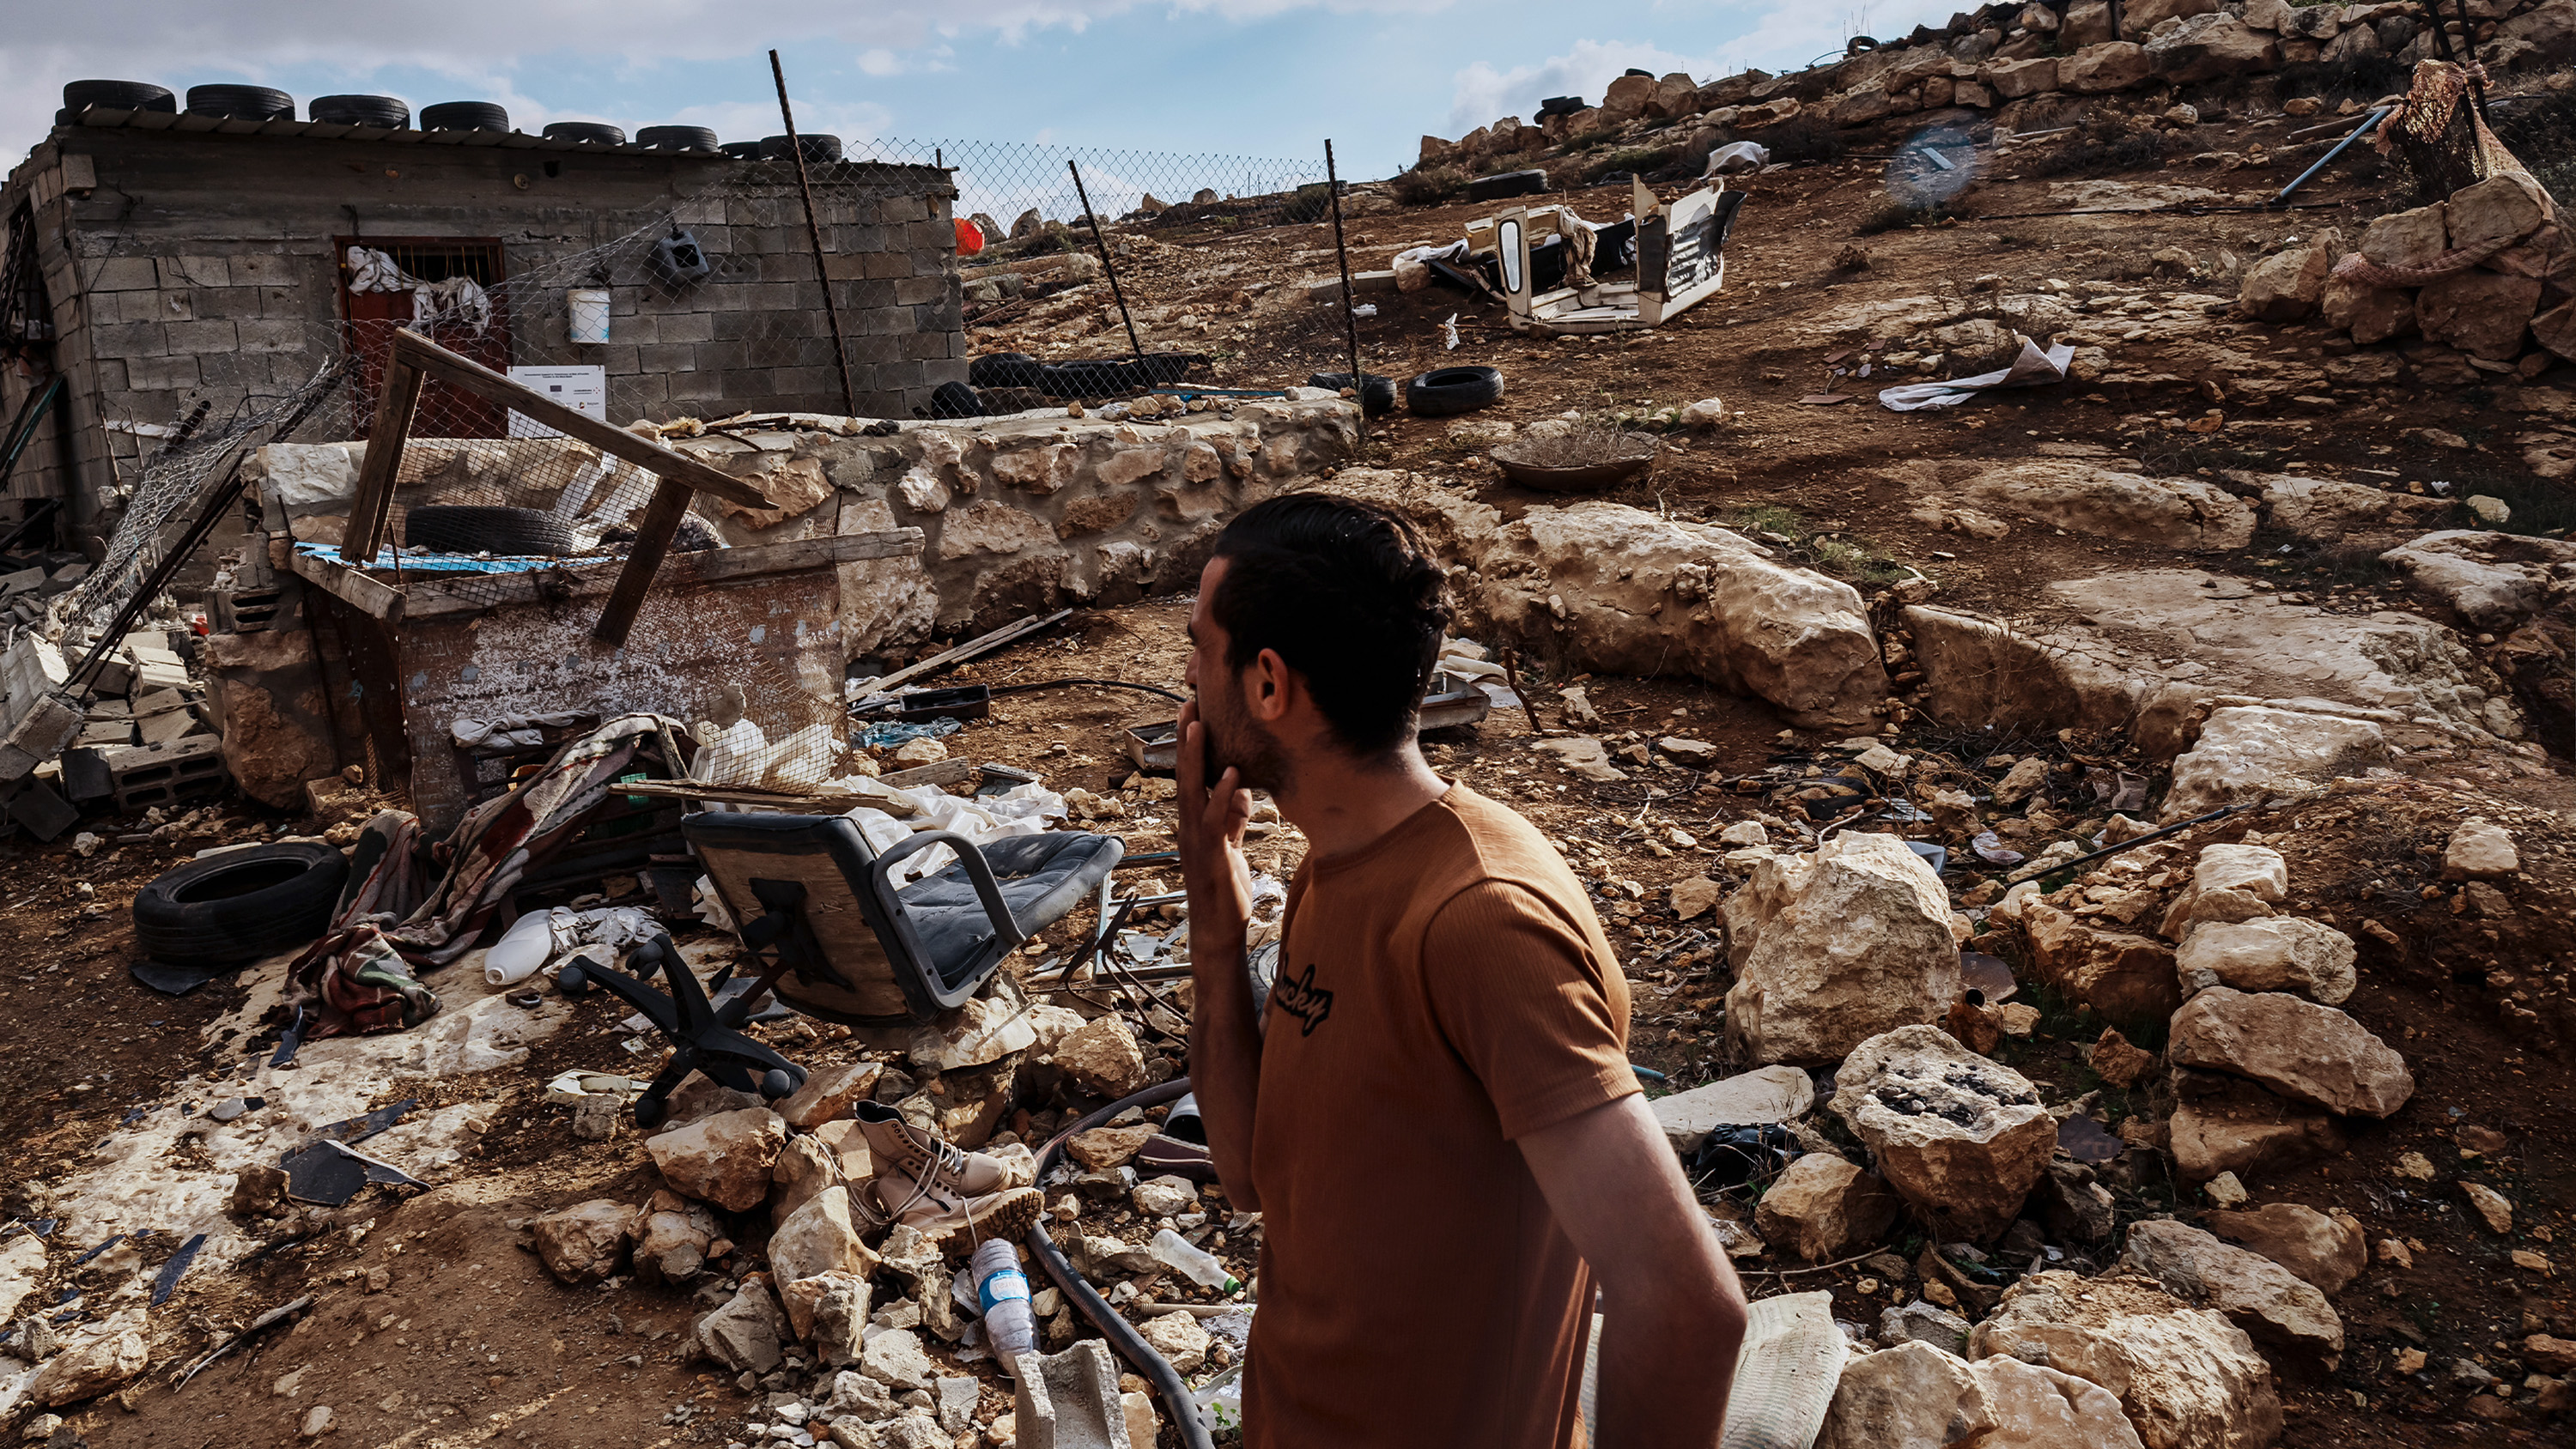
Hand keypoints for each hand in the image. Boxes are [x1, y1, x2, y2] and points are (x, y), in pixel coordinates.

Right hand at [1175, 700, 1253, 960]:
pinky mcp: (1211, 856)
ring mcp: (1197, 842)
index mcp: (1195, 824)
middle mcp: (1189, 828)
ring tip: (1198, 725)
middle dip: (1186, 740)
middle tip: (1187, 705)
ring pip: (1192, 792)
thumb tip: (1238, 786)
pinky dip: (1222, 795)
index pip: (1190, 777)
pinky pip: (1215, 820)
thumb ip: (1232, 818)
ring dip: (1195, 758)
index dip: (1190, 747)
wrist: (1220, 932)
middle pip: (1185, 777)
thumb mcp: (1231, 846)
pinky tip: (1230, 773)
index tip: (1193, 714)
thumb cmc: (1226, 891)